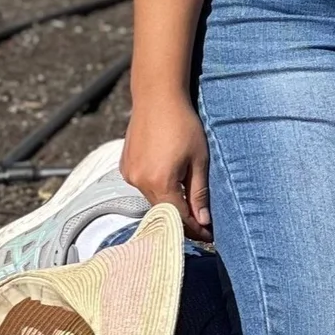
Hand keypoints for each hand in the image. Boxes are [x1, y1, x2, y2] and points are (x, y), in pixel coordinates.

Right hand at [121, 91, 212, 241]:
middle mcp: (139, 182)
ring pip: (152, 199)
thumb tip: (204, 221)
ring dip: (169, 202)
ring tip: (189, 203)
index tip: (210, 237)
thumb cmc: (183, 125)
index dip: (195, 229)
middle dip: (183, 218)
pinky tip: (170, 181)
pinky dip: (157, 188)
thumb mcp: (199, 159)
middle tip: (203, 224)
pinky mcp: (125, 166)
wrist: (157, 97)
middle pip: (163, 210)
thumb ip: (199, 192)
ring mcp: (129, 174)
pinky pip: (143, 186)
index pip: (178, 217)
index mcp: (159, 183)